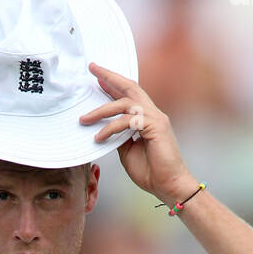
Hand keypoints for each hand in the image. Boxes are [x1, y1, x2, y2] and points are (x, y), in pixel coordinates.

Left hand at [79, 64, 195, 205]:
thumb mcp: (127, 151)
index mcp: (147, 118)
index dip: (113, 84)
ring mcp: (155, 118)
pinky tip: (99, 137)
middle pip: (130, 86)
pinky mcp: (155, 126)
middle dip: (110, 76)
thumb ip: (119, 136)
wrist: (168, 186)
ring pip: (125, 103)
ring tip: (84, 119)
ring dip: (102, 110)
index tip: (97, 77)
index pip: (129, 95)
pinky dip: (110, 128)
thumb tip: (104, 128)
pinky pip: (127, 121)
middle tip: (92, 68)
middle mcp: (152, 114)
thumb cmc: (151, 171)